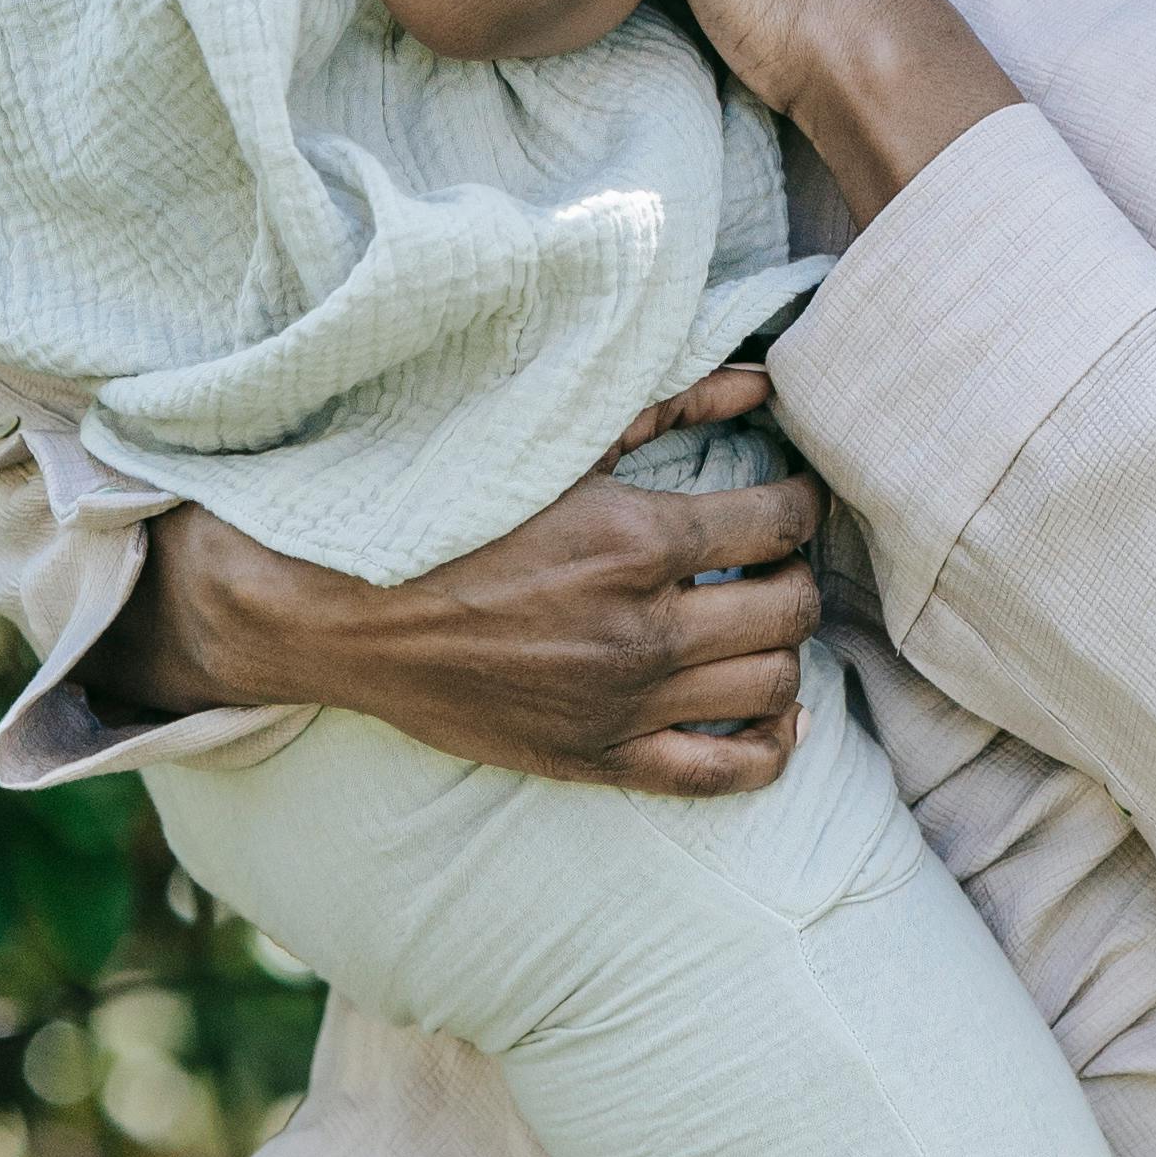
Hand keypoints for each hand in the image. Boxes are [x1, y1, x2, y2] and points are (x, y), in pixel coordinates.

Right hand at [95, 365, 825, 796]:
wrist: (354, 618)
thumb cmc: (453, 517)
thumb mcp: (558, 447)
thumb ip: (670, 406)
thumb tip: (763, 381)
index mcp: (634, 541)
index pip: (782, 524)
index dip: (801, 503)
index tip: (788, 495)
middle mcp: (642, 631)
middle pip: (791, 609)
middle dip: (795, 574)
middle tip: (768, 558)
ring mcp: (625, 707)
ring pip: (772, 687)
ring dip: (782, 648)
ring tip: (755, 618)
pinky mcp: (601, 760)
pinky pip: (725, 774)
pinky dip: (769, 746)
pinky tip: (773, 713)